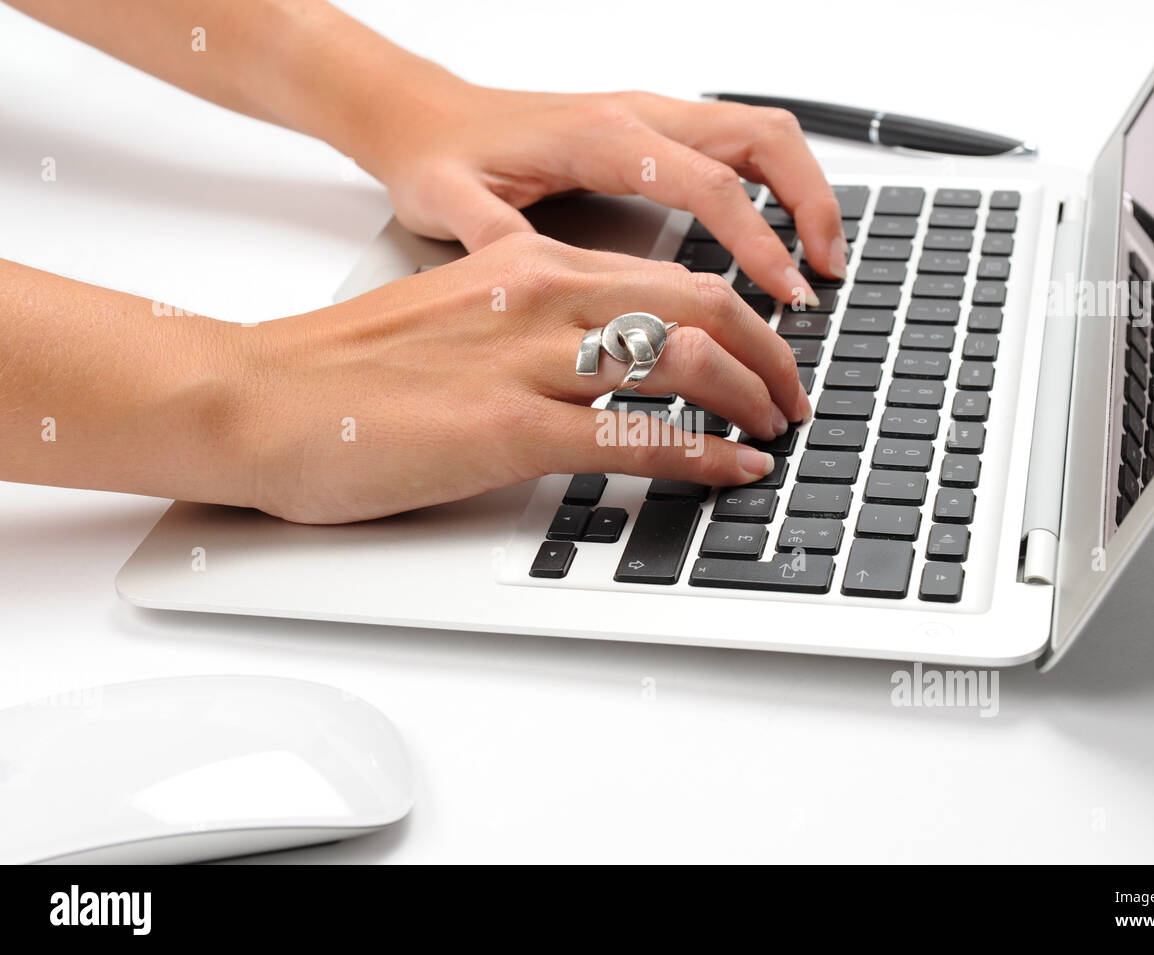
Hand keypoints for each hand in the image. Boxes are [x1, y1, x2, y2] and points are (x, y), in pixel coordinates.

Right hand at [245, 234, 811, 523]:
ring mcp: (529, 362)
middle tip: (793, 393)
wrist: (258, 398)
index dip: (741, 316)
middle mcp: (542, 297)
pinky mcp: (509, 430)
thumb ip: (530, 323)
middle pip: (702, 307)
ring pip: (687, 362)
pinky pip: (639, 440)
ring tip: (773, 433)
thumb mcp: (457, 316)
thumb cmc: (345, 369)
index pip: (672, 278)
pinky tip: (733, 470)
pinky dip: (705, 456)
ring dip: (752, 400)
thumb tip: (593, 360)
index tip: (765, 351)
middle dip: (770, 353)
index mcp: (532, 265)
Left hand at [359, 80, 846, 304]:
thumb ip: (493, 240)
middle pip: (763, 138)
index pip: (710, 184)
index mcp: (604, 137)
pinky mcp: (654, 133)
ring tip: (822, 258)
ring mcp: (653, 119)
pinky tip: (782, 232)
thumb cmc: (440, 157)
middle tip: (829, 273)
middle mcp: (640, 117)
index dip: (758, 242)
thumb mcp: (449, 203)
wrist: (426, 118)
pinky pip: (740, 145)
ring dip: (805, 189)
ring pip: (762, 133)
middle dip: (811, 203)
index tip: (787, 293)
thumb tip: (538, 283)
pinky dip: (778, 183)